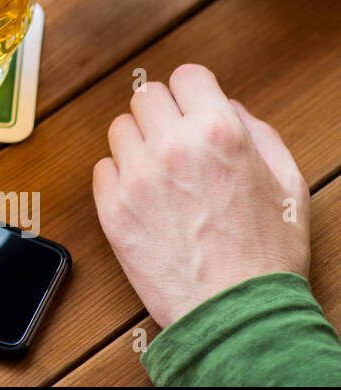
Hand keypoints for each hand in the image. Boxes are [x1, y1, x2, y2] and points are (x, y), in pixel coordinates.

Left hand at [93, 64, 309, 327]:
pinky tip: (144, 198)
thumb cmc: (267, 254)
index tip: (192, 106)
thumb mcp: (287, 183)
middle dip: (162, 114)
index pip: (186, 76)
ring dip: (138, 144)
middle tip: (175, 141)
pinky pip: (102, 168)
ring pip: (119, 129)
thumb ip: (258, 133)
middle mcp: (173, 146)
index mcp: (219, 132)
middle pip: (146, 96)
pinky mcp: (111, 207)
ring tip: (160, 173)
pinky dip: (119, 177)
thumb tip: (228, 107)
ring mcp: (137, 176)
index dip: (193, 91)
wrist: (235, 313)